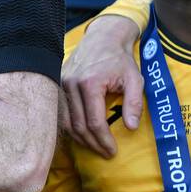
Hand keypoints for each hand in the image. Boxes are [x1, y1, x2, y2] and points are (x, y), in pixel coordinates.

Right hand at [60, 16, 142, 157]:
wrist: (102, 38)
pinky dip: (70, 128)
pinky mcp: (56, 85)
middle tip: (105, 153)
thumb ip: (134, 103)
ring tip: (94, 147)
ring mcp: (60, 84)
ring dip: (80, 139)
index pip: (94, 122)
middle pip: (78, 126)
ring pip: (66, 122)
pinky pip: (60, 113)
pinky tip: (81, 135)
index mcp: (90, 83)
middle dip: (93, 144)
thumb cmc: (120, 60)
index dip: (103, 140)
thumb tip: (131, 128)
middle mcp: (70, 84)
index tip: (113, 151)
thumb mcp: (134, 79)